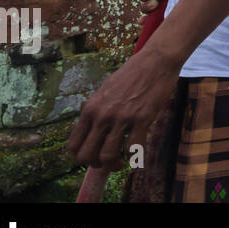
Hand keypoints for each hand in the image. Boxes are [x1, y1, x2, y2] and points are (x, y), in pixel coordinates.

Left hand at [67, 44, 180, 170]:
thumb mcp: (105, 92)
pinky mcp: (141, 119)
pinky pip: (134, 149)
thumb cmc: (132, 74)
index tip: (93, 157)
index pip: (73, 145)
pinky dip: (135, 159)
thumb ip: (98, 111)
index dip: (81, 157)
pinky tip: (138, 158)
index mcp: (90, 109)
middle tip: (108, 163)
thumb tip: (95, 131)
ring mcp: (121, 118)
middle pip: (86, 156)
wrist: (155, 61)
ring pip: (107, 156)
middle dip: (96, 165)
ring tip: (122, 163)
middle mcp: (101, 115)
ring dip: (114, 166)